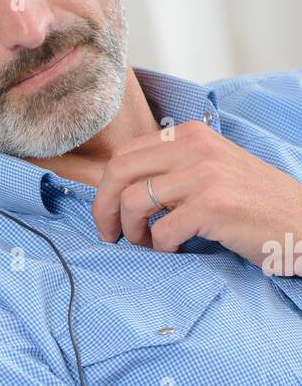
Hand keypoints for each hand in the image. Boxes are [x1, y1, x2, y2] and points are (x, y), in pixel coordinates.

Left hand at [91, 120, 301, 272]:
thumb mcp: (211, 168)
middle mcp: (195, 148)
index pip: (124, 154)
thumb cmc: (252, 202)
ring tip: (149, 244)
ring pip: (133, 202)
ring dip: (132, 232)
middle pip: (118, 173)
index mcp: (190, 135)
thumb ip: (172, 169)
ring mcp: (204, 176)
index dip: (105, 189)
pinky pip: (161, 232)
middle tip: (111, 235)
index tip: (108, 214)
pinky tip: (177, 250)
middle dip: (103, 210)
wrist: (301, 221)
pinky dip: (162, 248)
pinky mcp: (212, 207)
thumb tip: (119, 188)